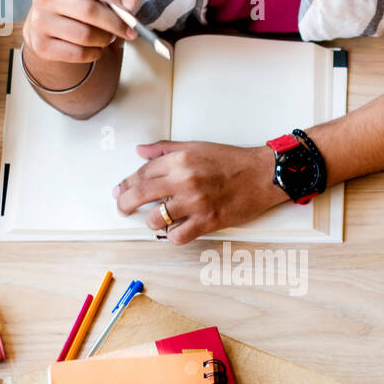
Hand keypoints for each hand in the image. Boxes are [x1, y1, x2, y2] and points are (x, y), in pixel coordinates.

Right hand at [23, 0, 135, 66]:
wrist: (43, 23)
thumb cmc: (72, 2)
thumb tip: (128, 5)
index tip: (132, 5)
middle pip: (88, 10)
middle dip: (116, 23)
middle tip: (131, 31)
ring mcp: (39, 22)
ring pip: (85, 35)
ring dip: (105, 39)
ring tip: (109, 38)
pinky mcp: (40, 45)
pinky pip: (77, 53)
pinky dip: (94, 53)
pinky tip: (96, 49)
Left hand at [112, 141, 288, 244]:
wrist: (263, 174)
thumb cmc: (231, 160)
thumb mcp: (195, 147)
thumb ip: (165, 149)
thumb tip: (140, 151)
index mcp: (180, 160)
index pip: (142, 173)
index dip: (126, 183)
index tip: (120, 190)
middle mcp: (184, 180)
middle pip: (140, 195)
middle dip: (125, 203)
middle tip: (122, 208)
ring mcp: (196, 202)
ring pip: (156, 219)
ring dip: (151, 222)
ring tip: (155, 219)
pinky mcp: (208, 221)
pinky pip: (178, 236)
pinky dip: (172, 236)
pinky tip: (174, 230)